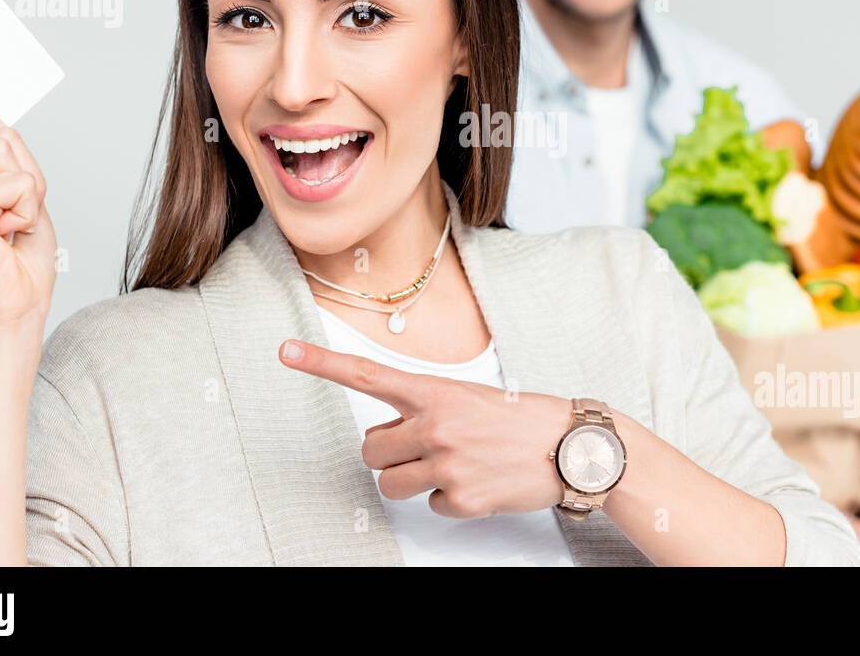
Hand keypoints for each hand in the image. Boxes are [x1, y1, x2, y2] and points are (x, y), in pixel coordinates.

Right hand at [0, 99, 57, 344]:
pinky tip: (8, 234)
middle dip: (29, 177)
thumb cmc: (20, 263)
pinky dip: (26, 207)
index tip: (11, 183)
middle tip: (17, 218)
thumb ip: (8, 158)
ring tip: (12, 228)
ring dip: (29, 194)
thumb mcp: (24, 197)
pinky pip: (15, 182)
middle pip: (2, 135)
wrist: (14, 309)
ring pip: (7, 154)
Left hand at [278, 339, 570, 517]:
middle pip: (370, 449)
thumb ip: (427, 407)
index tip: (287, 351)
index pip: (367, 374)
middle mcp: (435, 426)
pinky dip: (449, 500)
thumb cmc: (525, 419)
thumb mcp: (471, 396)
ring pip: (389, 484)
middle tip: (420, 447)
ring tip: (448, 466)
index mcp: (436, 391)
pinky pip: (430, 506)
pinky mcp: (462, 499)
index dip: (322, 364)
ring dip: (410, 479)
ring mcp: (447, 465)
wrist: (573, 448)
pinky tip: (477, 482)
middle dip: (386, 452)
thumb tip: (393, 431)